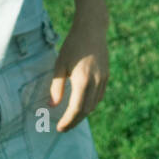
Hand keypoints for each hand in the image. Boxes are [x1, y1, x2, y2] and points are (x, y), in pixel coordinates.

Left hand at [48, 17, 108, 132]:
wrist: (92, 29)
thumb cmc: (72, 45)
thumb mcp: (60, 65)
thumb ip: (56, 87)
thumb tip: (51, 105)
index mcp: (83, 80)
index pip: (76, 109)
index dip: (67, 121)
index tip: (59, 128)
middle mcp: (96, 83)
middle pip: (86, 110)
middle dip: (75, 121)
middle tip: (64, 128)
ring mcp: (103, 80)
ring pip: (94, 105)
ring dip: (83, 114)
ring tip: (71, 119)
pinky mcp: (106, 76)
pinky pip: (99, 96)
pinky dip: (90, 105)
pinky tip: (82, 106)